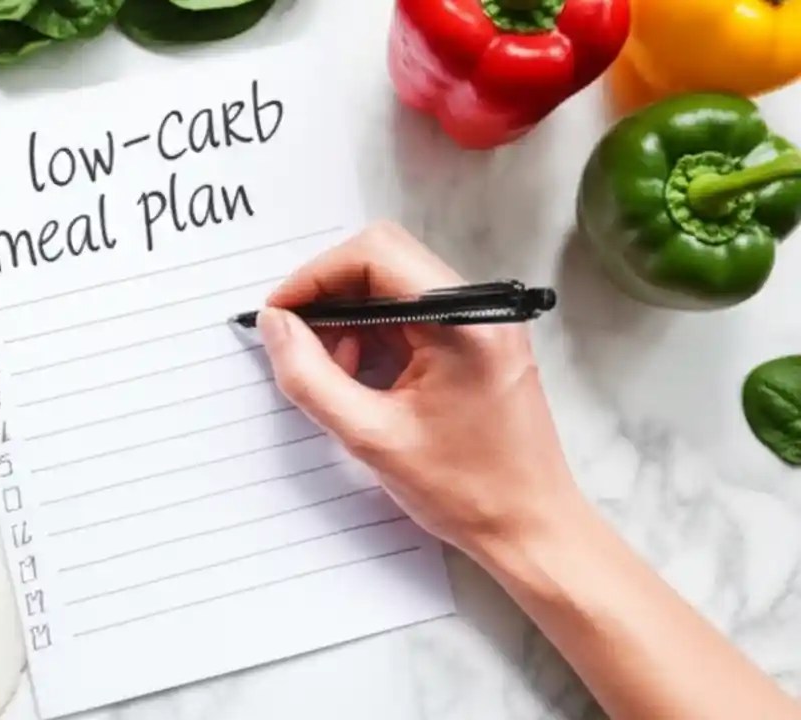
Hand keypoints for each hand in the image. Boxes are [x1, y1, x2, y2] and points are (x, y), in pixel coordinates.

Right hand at [257, 222, 582, 558]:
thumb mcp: (370, 437)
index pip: (374, 254)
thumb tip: (276, 326)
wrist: (530, 528)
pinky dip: (375, 336)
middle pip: (383, 261)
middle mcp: (479, 307)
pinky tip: (362, 379)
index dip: (315, 276)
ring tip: (335, 375)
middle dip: (330, 297)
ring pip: (393, 287)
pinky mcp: (477, 340)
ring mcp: (482, 321)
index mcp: (463, 321)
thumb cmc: (466, 491)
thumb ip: (310, 377)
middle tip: (300, 346)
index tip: (282, 315)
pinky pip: (411, 314)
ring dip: (351, 320)